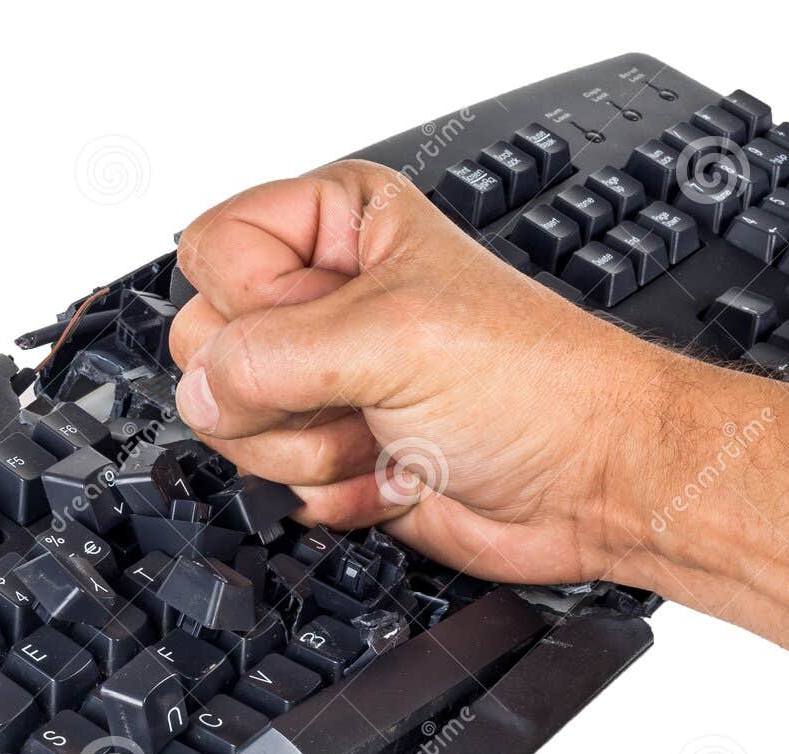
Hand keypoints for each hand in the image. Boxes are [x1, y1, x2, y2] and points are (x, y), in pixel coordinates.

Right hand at [169, 159, 677, 584]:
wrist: (589, 481)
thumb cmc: (534, 384)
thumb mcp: (392, 339)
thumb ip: (271, 357)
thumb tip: (199, 393)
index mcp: (335, 227)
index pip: (213, 252)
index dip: (254, 304)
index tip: (325, 329)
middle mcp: (320, 300)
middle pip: (209, 350)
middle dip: (286, 394)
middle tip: (366, 388)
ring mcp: (321, 383)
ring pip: (234, 427)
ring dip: (319, 450)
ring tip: (393, 428)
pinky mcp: (328, 454)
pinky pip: (274, 483)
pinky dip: (337, 492)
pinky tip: (398, 469)